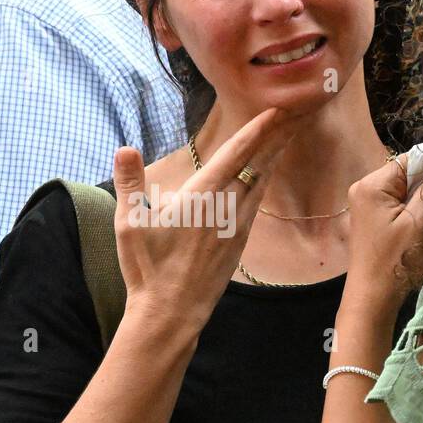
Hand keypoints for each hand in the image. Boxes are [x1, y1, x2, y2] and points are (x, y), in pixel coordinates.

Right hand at [112, 108, 298, 333]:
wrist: (171, 312)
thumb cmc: (149, 268)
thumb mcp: (130, 223)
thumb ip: (130, 183)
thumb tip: (125, 148)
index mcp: (203, 196)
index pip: (236, 154)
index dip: (258, 129)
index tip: (278, 109)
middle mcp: (227, 207)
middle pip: (259, 163)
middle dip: (278, 136)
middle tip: (298, 112)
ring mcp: (237, 226)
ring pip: (262, 183)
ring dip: (274, 156)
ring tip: (286, 136)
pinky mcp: (239, 242)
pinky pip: (257, 203)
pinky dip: (264, 182)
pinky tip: (265, 177)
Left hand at [344, 153, 422, 313]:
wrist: (372, 297)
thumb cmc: (395, 261)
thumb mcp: (419, 223)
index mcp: (371, 185)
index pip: (410, 159)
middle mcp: (364, 188)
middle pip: (407, 172)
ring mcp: (366, 203)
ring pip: (405, 188)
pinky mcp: (372, 217)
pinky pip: (398, 202)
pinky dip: (416, 206)